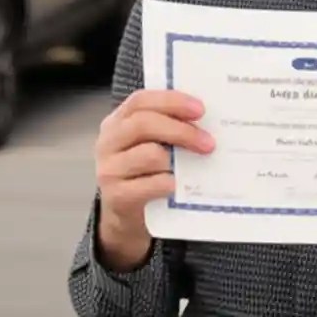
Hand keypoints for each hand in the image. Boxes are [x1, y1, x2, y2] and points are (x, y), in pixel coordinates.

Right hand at [93, 89, 214, 270]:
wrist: (125, 216)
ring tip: (193, 167)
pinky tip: (179, 185)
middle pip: (144, 124)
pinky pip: (152, 184)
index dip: (171, 101)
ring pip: (150, 154)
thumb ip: (166, 128)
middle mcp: (107, 142)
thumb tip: (204, 120)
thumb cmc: (144, 173)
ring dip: (177, 160)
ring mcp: (109, 170)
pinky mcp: (117, 197)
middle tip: (208, 143)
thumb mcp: (149, 145)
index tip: (200, 109)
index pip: (140, 101)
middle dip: (181, 131)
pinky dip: (171, 183)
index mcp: (116, 122)